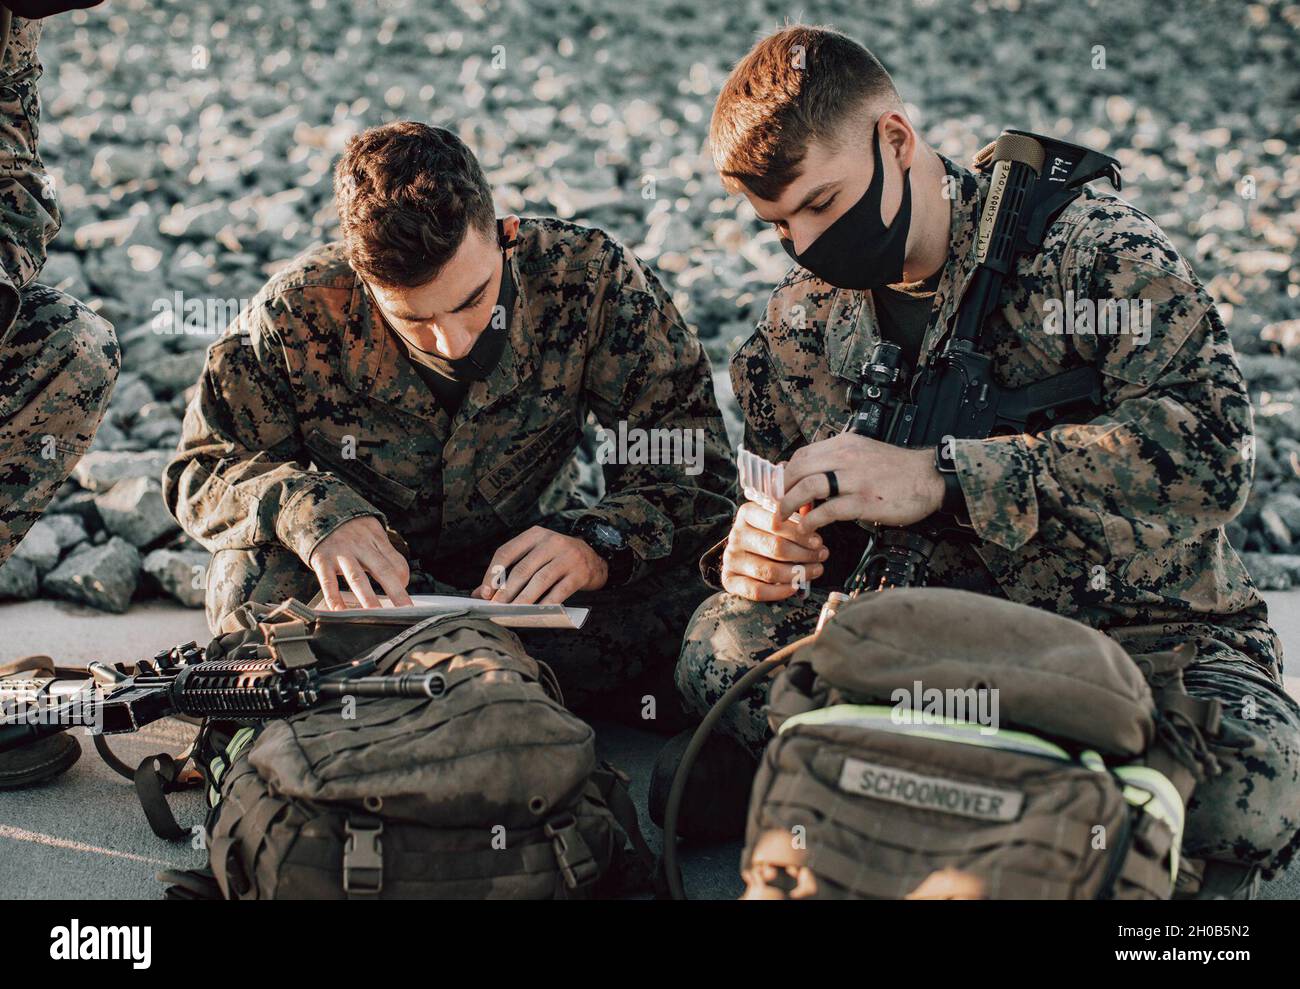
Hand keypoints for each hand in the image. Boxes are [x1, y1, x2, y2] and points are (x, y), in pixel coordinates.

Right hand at [308, 515, 413, 609]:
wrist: (317, 508)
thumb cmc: (349, 527)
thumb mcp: (370, 532)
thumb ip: (385, 553)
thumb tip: (402, 579)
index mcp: (375, 539)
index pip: (395, 561)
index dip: (404, 578)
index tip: (407, 597)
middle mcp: (361, 546)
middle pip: (382, 570)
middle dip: (395, 591)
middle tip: (405, 610)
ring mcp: (341, 553)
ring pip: (357, 578)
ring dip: (368, 598)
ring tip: (376, 614)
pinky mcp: (322, 560)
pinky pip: (329, 582)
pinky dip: (334, 598)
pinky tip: (341, 613)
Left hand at [473, 526, 607, 604]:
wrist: (594, 559)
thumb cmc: (556, 559)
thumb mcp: (534, 557)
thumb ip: (508, 571)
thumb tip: (479, 594)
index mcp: (535, 534)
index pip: (507, 551)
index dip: (493, 573)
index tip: (485, 592)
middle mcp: (551, 542)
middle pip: (523, 568)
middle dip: (506, 591)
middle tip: (495, 607)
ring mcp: (568, 557)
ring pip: (540, 581)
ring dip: (524, 600)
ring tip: (512, 613)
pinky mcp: (579, 573)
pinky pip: (559, 592)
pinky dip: (545, 605)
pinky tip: (535, 615)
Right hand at [721, 501, 827, 601]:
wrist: (744, 553)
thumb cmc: (769, 534)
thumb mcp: (779, 518)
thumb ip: (795, 517)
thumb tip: (815, 520)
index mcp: (747, 513)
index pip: (775, 522)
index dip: (800, 534)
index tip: (818, 542)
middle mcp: (736, 535)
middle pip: (775, 547)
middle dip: (804, 554)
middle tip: (822, 556)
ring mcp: (731, 558)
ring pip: (769, 570)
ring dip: (797, 573)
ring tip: (815, 570)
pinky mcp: (729, 580)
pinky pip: (756, 590)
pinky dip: (779, 591)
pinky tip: (794, 587)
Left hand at [777, 433, 944, 530]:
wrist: (930, 478)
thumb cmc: (897, 469)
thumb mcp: (863, 453)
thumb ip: (836, 461)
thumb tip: (808, 477)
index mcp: (844, 444)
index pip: (801, 455)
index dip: (785, 475)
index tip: (779, 490)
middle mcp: (846, 457)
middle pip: (798, 469)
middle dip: (781, 490)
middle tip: (777, 507)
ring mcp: (854, 479)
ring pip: (808, 487)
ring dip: (790, 505)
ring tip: (785, 519)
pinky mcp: (864, 501)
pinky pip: (828, 510)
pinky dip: (812, 521)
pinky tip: (808, 528)